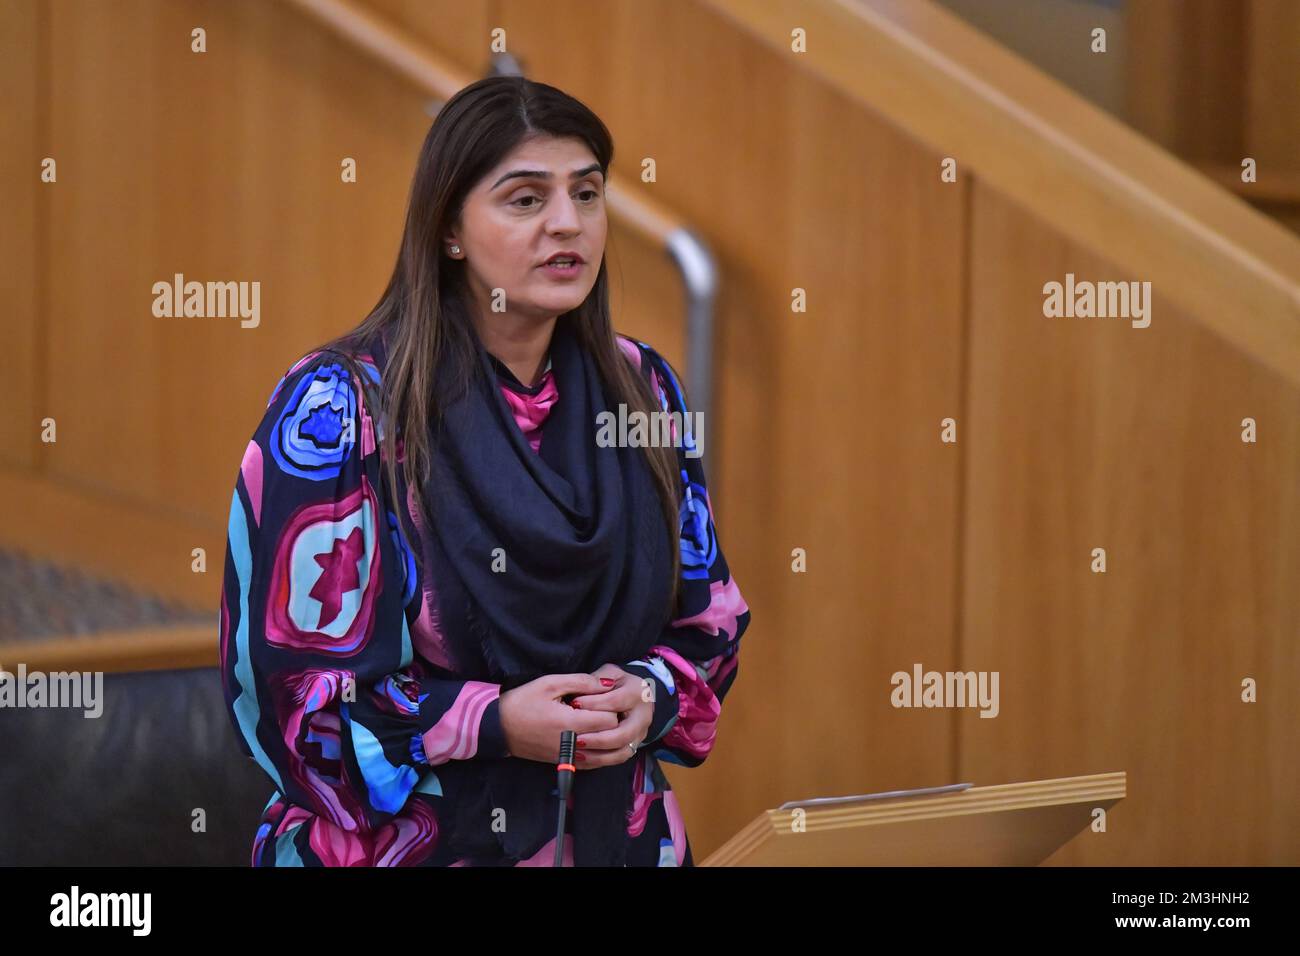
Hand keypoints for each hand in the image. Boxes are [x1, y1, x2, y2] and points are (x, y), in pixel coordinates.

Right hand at [497, 673, 618, 762]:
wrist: (499, 727)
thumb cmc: (523, 702)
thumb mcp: (550, 683)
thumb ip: (581, 682)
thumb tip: (608, 683)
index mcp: (570, 723)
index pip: (610, 719)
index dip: (612, 706)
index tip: (606, 697)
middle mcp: (573, 744)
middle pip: (611, 736)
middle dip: (613, 720)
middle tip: (606, 707)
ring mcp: (569, 757)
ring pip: (605, 753)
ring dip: (609, 737)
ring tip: (602, 721)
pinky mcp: (565, 763)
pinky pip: (594, 762)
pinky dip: (601, 751)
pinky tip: (597, 736)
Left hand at [566, 663, 656, 768]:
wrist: (631, 694)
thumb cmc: (615, 683)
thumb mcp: (607, 673)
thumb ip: (595, 680)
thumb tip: (581, 691)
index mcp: (637, 692)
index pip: (614, 702)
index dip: (593, 704)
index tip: (573, 706)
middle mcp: (643, 715)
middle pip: (622, 733)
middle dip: (598, 738)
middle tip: (576, 739)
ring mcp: (640, 733)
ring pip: (622, 750)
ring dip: (598, 753)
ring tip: (577, 750)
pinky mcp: (634, 745)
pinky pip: (618, 758)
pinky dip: (600, 760)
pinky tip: (582, 757)